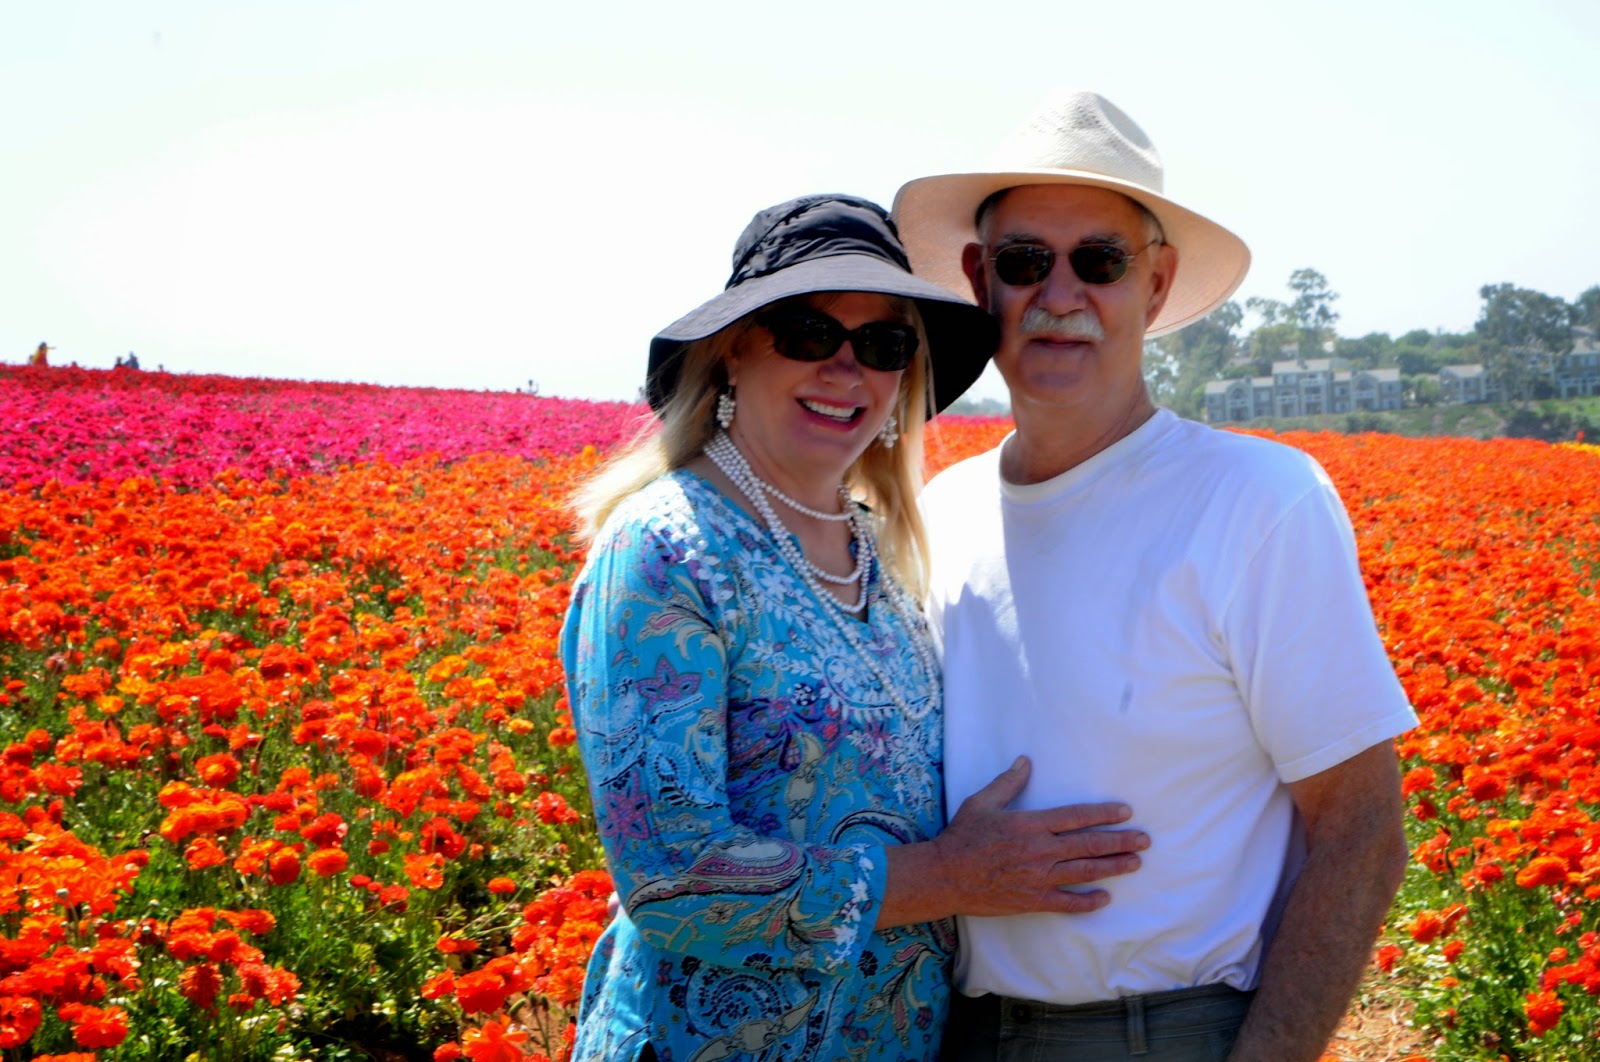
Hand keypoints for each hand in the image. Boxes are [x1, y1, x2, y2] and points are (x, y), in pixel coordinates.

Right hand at [933, 755, 1146, 915]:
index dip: (1104, 814)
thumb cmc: (962, 836)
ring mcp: (1039, 878)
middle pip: (1090, 844)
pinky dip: (1088, 901)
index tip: (1125, 812)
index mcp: (1031, 824)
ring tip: (1136, 863)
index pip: (1077, 817)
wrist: (945, 876)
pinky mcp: (1033, 900)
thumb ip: (1007, 783)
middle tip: (1145, 840)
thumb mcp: (982, 802)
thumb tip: (1025, 761)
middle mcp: (1041, 851)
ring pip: (1085, 871)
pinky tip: (1105, 898)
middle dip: (1121, 841)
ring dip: (1114, 867)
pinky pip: (1067, 902)